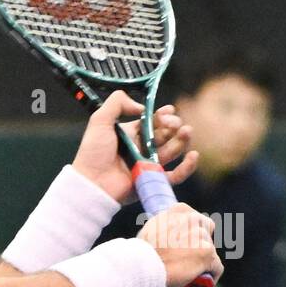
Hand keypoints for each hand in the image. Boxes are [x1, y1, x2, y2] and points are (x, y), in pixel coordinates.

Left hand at [71, 91, 198, 204]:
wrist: (92, 182)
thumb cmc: (94, 153)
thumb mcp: (100, 120)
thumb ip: (117, 104)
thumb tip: (141, 106)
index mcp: (130, 134)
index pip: (151, 122)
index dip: (162, 116)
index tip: (170, 111)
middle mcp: (141, 148)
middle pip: (164, 135)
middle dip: (173, 126)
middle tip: (176, 123)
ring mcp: (149, 165)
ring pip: (172, 151)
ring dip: (182, 141)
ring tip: (187, 132)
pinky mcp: (154, 182)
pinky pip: (175, 175)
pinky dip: (187, 167)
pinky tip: (193, 155)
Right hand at [137, 202, 223, 286]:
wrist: (141, 266)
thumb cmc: (142, 252)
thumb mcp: (152, 229)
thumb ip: (165, 226)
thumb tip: (169, 231)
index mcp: (180, 210)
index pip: (196, 220)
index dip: (192, 234)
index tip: (186, 246)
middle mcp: (192, 218)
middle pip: (207, 232)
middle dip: (201, 245)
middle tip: (188, 260)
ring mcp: (202, 235)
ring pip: (210, 251)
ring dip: (203, 261)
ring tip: (189, 274)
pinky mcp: (208, 253)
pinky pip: (217, 268)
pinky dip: (211, 276)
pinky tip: (202, 283)